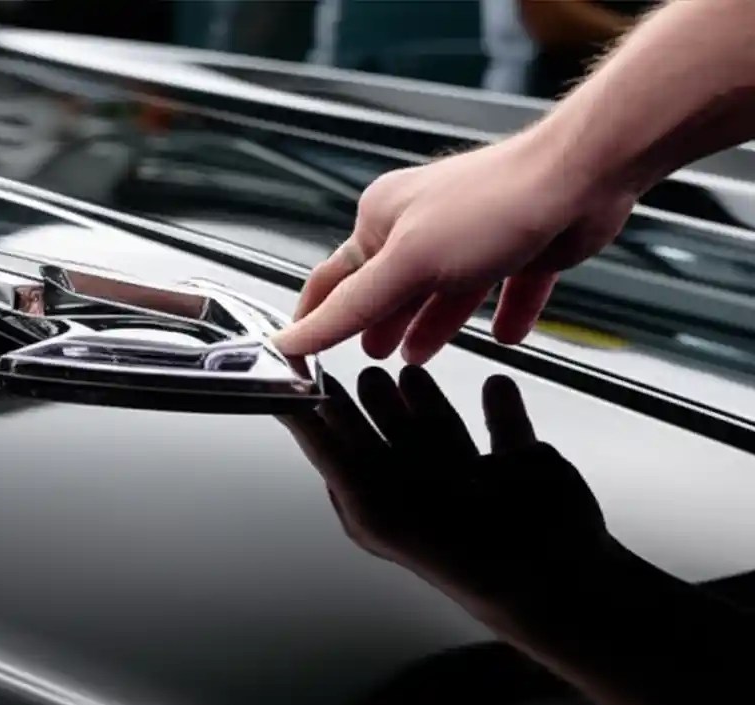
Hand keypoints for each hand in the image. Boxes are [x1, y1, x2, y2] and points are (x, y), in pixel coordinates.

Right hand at [271, 134, 636, 363]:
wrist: (582, 177)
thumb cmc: (493, 204)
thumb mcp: (407, 267)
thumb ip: (350, 309)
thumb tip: (293, 339)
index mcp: (384, 218)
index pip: (334, 277)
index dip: (316, 314)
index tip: (302, 345)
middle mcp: (423, 223)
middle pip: (391, 286)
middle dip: (380, 323)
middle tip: (369, 354)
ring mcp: (472, 236)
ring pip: (444, 291)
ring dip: (432, 324)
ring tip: (418, 353)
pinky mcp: (521, 247)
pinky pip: (506, 289)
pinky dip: (502, 313)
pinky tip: (503, 334)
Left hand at [280, 368, 615, 600]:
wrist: (546, 574)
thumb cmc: (454, 549)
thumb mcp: (367, 499)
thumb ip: (329, 450)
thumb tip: (291, 409)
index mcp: (387, 502)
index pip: (348, 451)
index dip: (334, 416)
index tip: (320, 380)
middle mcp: (425, 489)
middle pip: (394, 437)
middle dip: (377, 405)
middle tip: (363, 373)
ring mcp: (474, 479)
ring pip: (442, 431)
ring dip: (425, 402)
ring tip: (408, 372)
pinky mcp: (521, 466)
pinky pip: (506, 430)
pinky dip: (501, 406)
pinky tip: (496, 384)